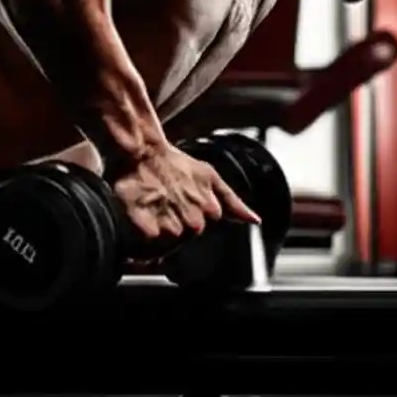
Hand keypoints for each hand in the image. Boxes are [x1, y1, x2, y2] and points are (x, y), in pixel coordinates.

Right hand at [109, 142, 259, 250]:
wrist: (142, 152)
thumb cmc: (173, 162)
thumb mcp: (209, 176)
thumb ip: (233, 202)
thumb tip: (255, 221)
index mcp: (210, 212)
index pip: (202, 230)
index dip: (187, 217)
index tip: (178, 205)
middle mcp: (194, 223)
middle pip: (183, 239)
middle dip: (173, 225)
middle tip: (162, 204)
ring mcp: (171, 228)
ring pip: (167, 244)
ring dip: (158, 231)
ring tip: (151, 208)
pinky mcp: (148, 231)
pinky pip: (149, 244)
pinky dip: (144, 234)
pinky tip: (141, 218)